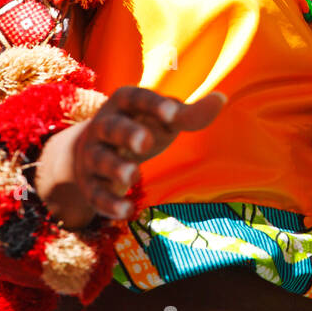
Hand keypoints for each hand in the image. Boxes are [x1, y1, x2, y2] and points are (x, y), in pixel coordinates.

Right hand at [35, 86, 227, 229]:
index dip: (154, 104)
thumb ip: (188, 114)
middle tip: (146, 143)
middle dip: (128, 133)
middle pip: (112, 127)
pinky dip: (110, 204)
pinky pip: (96, 195)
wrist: (90, 153)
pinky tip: (127, 212)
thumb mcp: (161, 119)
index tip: (173, 114)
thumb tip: (221, 99)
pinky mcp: (90, 186)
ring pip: (101, 160)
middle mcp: (103, 126)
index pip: (136, 98)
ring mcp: (93, 156)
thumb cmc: (139, 128)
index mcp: (123, 103)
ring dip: (116, 168)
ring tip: (134, 176)